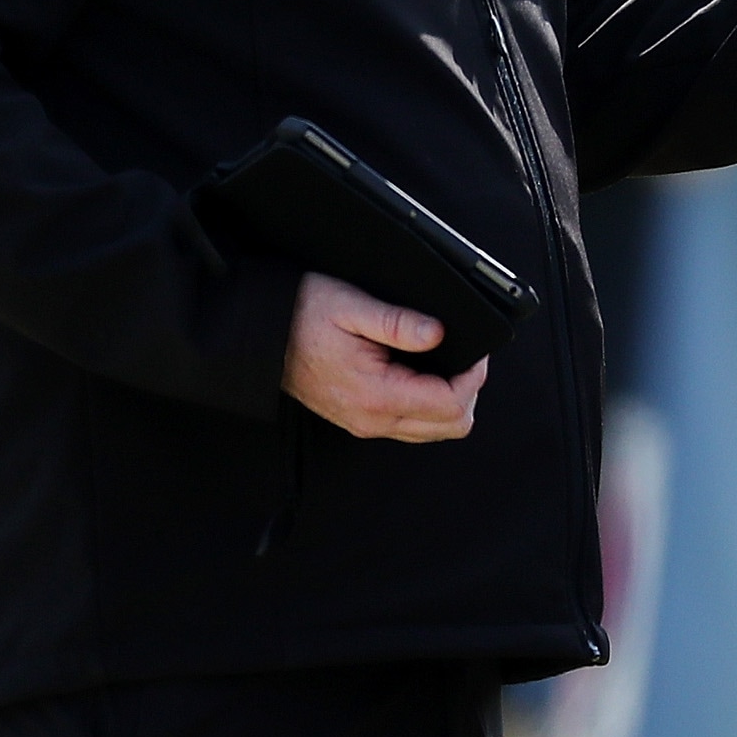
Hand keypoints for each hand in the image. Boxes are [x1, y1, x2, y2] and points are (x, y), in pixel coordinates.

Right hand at [283, 273, 486, 440]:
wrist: (261, 336)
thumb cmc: (301, 316)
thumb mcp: (351, 306)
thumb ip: (398, 323)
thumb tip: (438, 334)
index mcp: (375, 395)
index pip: (451, 405)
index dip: (473, 377)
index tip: (475, 352)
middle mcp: (372, 420)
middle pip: (451, 426)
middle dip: (468, 391)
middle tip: (466, 358)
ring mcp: (366, 423)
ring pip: (434, 430)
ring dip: (451, 400)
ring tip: (448, 364)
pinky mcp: (361, 419)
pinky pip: (412, 425)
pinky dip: (430, 405)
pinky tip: (425, 375)